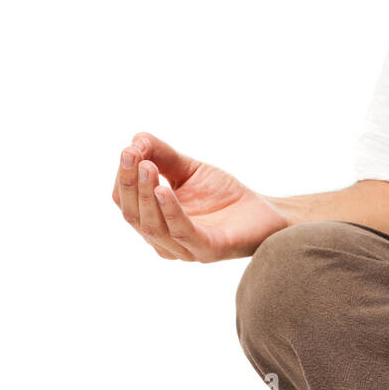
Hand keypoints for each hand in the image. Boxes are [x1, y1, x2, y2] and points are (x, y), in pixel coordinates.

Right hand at [112, 132, 286, 261]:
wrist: (265, 212)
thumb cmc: (224, 194)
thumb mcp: (189, 169)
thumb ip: (162, 155)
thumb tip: (136, 139)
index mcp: (154, 221)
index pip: (125, 201)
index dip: (123, 176)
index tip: (129, 149)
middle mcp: (164, 240)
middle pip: (133, 215)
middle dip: (130, 184)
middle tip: (132, 155)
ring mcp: (185, 249)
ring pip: (153, 226)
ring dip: (146, 194)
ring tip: (147, 166)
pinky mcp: (208, 250)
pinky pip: (182, 232)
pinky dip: (170, 211)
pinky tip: (164, 190)